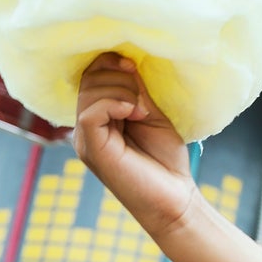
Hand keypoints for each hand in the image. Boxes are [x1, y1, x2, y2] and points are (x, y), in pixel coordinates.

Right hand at [73, 54, 193, 231]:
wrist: (175, 199)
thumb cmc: (165, 161)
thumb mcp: (151, 115)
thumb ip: (136, 92)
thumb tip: (124, 62)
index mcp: (98, 119)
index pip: (91, 76)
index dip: (109, 64)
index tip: (134, 68)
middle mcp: (86, 129)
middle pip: (88, 80)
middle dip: (118, 76)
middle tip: (142, 97)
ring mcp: (86, 140)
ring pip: (89, 93)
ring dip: (122, 91)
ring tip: (142, 110)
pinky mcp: (93, 150)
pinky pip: (90, 113)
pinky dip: (114, 103)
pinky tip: (134, 113)